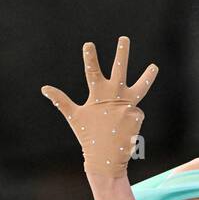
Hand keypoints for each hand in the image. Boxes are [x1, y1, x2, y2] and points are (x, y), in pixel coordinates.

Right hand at [41, 37, 158, 177]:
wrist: (105, 161)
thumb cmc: (88, 137)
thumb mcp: (74, 116)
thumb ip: (61, 100)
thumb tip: (44, 88)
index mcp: (97, 95)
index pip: (92, 71)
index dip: (90, 57)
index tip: (89, 44)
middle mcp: (114, 97)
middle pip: (119, 70)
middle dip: (121, 53)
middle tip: (124, 38)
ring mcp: (127, 106)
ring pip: (140, 88)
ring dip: (148, 76)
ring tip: (154, 66)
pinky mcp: (137, 116)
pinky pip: (136, 112)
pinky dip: (132, 119)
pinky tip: (126, 129)